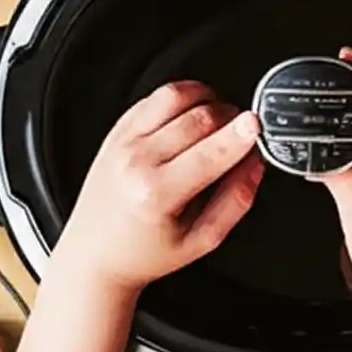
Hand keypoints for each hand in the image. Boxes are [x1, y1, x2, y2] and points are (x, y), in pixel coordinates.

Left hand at [55, 81, 263, 291]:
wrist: (94, 254)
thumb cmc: (143, 253)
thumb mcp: (201, 241)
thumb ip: (235, 202)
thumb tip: (254, 166)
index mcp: (158, 194)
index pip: (211, 152)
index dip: (241, 133)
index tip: (257, 124)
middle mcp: (136, 162)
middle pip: (199, 117)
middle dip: (229, 118)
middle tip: (240, 133)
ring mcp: (123, 143)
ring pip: (175, 97)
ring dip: (205, 99)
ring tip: (217, 119)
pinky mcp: (115, 132)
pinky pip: (153, 98)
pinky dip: (179, 98)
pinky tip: (188, 116)